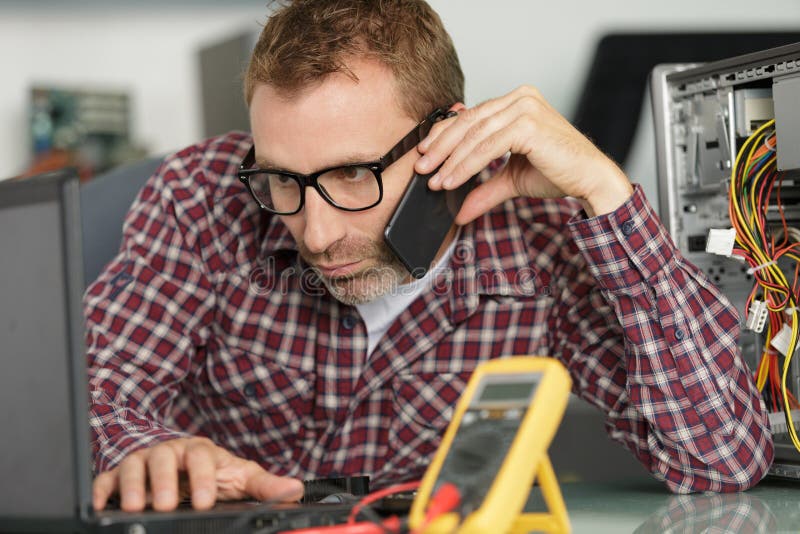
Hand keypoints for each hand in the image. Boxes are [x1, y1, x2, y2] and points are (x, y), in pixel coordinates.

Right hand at [92, 437, 303, 511]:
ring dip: (134, 485)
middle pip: (164, 458)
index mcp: (201, 451)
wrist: (184, 469)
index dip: (204, 477)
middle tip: (165, 505)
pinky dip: (103, 491)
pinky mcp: (120, 476)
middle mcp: (170, 452)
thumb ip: (265, 486)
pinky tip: (102, 505)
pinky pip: (108, 479)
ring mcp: (144, 462)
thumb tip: (296, 489)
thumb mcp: (240, 479)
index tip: (207, 500)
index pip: (202, 457)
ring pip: (135, 465)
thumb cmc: (213, 474)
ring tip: (136, 507)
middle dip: (164, 481)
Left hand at [415, 86, 633, 221]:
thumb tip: (460, 210)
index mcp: (515, 102)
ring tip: (434, 179)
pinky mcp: (528, 124)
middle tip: (421, 168)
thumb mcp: (511, 179)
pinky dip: (466, 165)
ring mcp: (525, 108)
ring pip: (474, 134)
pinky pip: (487, 146)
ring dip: (450, 160)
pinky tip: (452, 180)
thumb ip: (484, 187)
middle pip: (467, 121)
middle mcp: (519, 98)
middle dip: (440, 147)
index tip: (424, 154)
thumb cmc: (558, 172)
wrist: (590, 179)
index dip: (443, 135)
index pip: (470, 115)